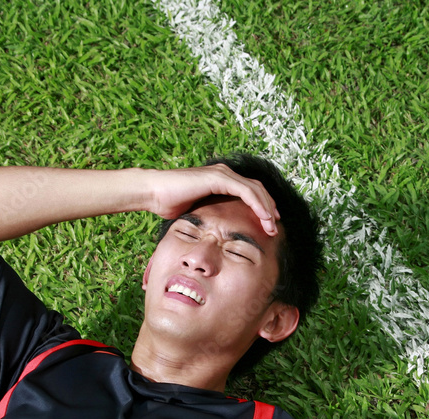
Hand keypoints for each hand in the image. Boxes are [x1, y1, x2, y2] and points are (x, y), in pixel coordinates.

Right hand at [145, 164, 280, 234]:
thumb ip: (212, 216)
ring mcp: (222, 173)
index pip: (251, 193)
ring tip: (272, 227)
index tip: (269, 225)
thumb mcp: (198, 213)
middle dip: (270, 209)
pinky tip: (264, 217)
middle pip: (257, 190)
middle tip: (275, 228)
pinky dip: (257, 204)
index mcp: (221, 181)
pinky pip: (245, 191)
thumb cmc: (169, 204)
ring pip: (255, 190)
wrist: (153, 193)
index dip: (263, 207)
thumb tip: (219, 233)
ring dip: (267, 209)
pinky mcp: (219, 177)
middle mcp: (225, 174)